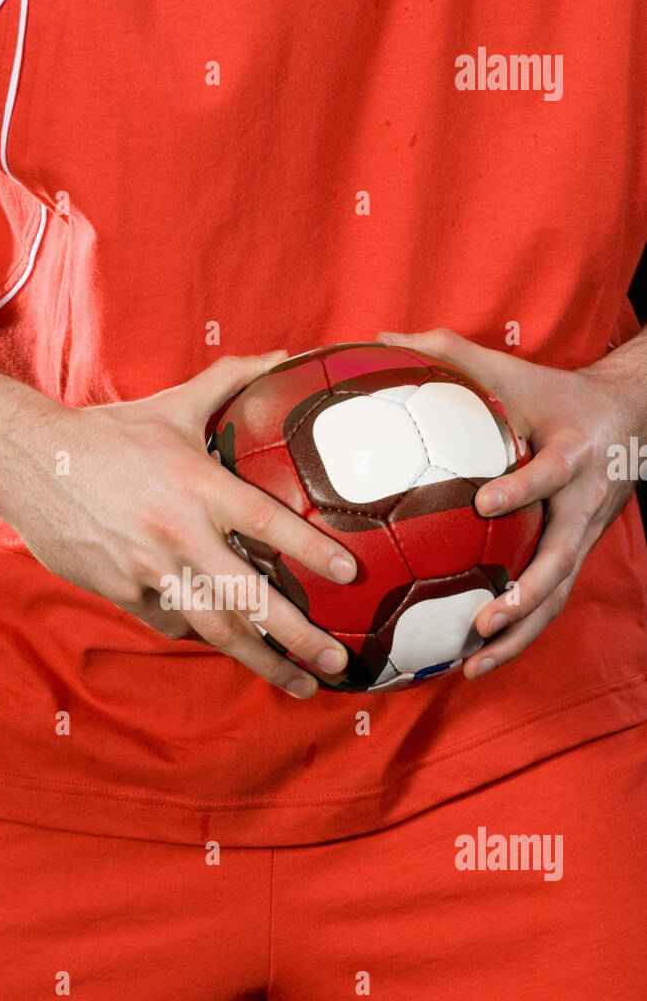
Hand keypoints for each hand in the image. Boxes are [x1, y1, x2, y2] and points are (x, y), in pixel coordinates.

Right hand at [0, 352, 357, 696]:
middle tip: (338, 661)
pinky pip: (174, 623)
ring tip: (300, 684)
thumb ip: (231, 380)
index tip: (350, 572)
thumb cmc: (108, 433)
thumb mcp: (173, 404)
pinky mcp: (123, 591)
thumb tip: (286, 355)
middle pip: (247, 598)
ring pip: (215, 628)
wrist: (28, 462)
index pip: (264, 521)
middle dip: (297, 636)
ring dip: (262, 660)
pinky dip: (204, 634)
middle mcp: (177, 533)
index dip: (310, 547)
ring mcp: (148, 569)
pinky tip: (233, 646)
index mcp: (196, 485)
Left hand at [377, 327, 646, 677]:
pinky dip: (515, 637)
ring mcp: (582, 538)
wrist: (627, 419)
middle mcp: (582, 505)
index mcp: (569, 454)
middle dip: (527, 594)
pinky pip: (547, 605)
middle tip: (485, 619)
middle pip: (563, 559)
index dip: (522, 489)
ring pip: (557, 597)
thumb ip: (448, 355)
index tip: (486, 502)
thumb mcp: (510, 371)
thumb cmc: (553, 395)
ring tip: (473, 664)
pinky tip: (471, 663)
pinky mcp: (574, 559)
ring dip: (519, 634)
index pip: (548, 474)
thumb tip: (378, 336)